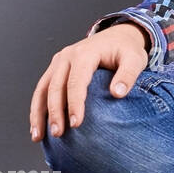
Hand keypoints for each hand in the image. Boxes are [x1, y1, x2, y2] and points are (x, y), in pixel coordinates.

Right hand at [30, 23, 149, 141]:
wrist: (118, 36)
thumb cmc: (127, 50)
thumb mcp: (135, 59)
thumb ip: (128, 75)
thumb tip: (117, 94)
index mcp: (85, 54)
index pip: (76, 82)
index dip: (74, 104)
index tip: (76, 124)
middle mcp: (67, 57)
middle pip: (55, 87)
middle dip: (54, 112)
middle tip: (58, 134)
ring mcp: (58, 62)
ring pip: (42, 89)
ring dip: (38, 113)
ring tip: (38, 136)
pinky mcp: (56, 68)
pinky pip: (42, 89)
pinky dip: (38, 107)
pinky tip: (38, 125)